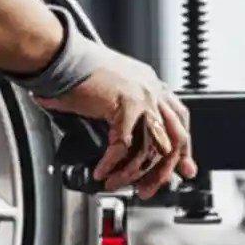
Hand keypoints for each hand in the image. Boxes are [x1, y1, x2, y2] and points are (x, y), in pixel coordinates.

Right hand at [36, 48, 196, 197]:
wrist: (60, 56)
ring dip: (132, 172)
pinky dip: (111, 163)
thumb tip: (116, 146)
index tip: (183, 168)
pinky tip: (102, 171)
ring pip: (150, 146)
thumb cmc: (74, 71)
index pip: (179, 121)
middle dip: (163, 170)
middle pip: (173, 139)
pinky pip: (124, 144)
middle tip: (150, 187)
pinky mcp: (125, 103)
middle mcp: (151, 90)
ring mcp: (142, 96)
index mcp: (150, 85)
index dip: (183, 148)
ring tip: (116, 182)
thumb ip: (118, 116)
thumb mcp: (106, 94)